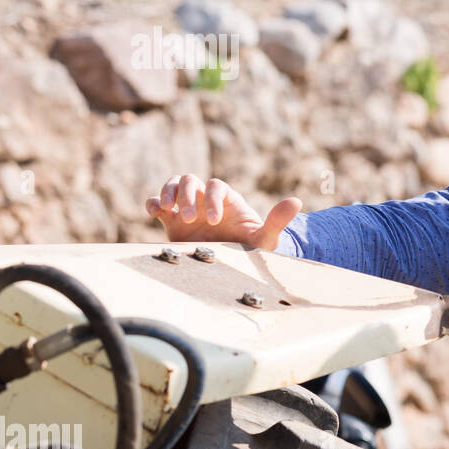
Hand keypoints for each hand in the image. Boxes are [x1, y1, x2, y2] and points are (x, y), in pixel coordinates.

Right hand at [145, 174, 301, 249]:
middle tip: (191, 219)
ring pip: (174, 185)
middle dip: (189, 196)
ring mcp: (188, 208)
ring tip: (167, 209)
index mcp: (228, 200)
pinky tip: (153, 211)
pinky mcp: (171, 221)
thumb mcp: (264, 239)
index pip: (217, 187)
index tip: (214, 221)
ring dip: (169, 193)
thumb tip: (296, 201)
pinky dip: (152, 202)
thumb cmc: (250, 251)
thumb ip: (277, 222)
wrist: (231, 267)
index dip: (213, 199)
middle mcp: (207, 200)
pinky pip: (157, 203)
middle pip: (192, 181)